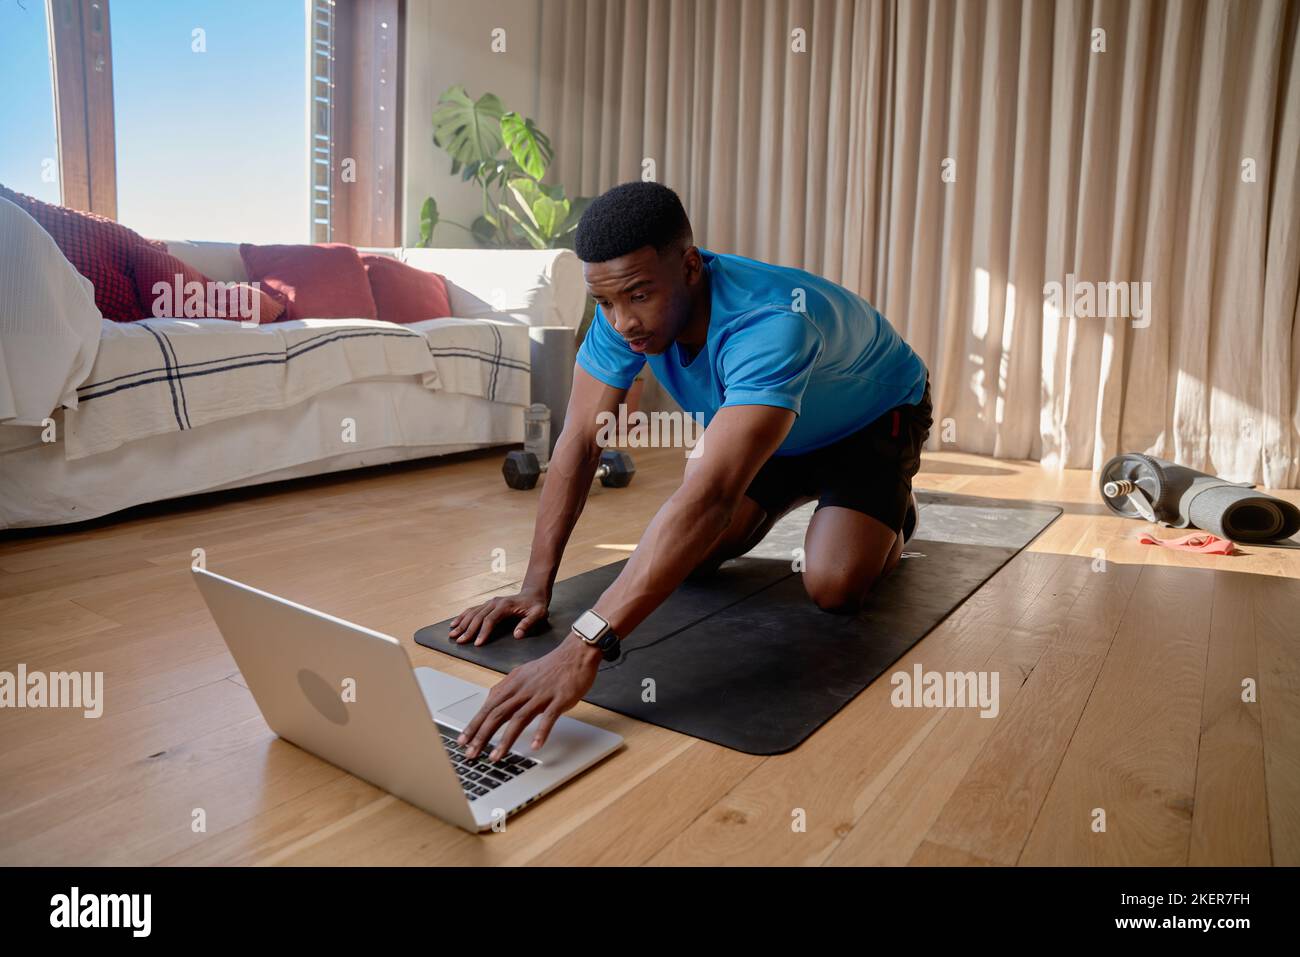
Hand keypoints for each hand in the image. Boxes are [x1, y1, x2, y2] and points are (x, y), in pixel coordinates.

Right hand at [448, 588, 549, 645]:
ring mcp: (490, 602)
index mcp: (505, 605)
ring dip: (462, 623)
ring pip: (473, 613)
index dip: (483, 632)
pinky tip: (455, 622)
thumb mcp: (538, 614)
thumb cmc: (536, 606)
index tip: (478, 643)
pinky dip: (463, 616)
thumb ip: (528, 624)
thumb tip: (518, 635)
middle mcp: (495, 602)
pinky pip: (473, 609)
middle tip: (459, 641)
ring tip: (452, 633)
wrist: (534, 593)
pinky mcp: (488, 604)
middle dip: (468, 630)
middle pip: (478, 617)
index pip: (491, 620)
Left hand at [457, 632, 602, 760]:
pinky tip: (535, 745)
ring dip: (505, 740)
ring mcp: (541, 694)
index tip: (463, 740)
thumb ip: (507, 688)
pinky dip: (541, 732)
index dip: (474, 724)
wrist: (576, 653)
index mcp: (513, 683)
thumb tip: (491, 700)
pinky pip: (548, 717)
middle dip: (482, 735)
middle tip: (472, 753)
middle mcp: (523, 689)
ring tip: (496, 756)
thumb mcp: (523, 674)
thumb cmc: (551, 666)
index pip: (488, 706)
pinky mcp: (559, 698)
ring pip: (519, 718)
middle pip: (498, 714)